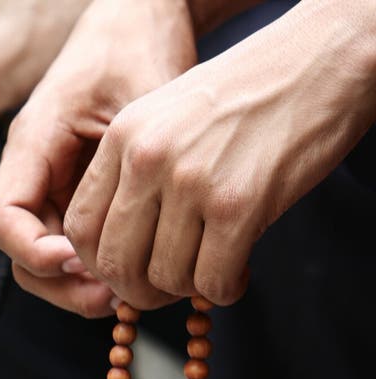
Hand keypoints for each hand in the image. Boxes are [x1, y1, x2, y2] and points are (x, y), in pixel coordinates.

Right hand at [0, 0, 196, 315]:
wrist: (144, 19)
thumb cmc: (140, 46)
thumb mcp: (140, 100)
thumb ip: (125, 169)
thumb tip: (126, 247)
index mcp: (33, 144)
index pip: (2, 219)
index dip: (33, 252)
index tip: (77, 260)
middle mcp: (35, 174)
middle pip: (22, 257)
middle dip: (62, 286)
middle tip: (115, 295)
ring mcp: (54, 191)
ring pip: (47, 264)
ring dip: (80, 289)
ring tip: (129, 293)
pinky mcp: (77, 200)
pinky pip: (74, 252)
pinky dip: (98, 273)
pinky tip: (135, 274)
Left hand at [64, 0, 375, 310]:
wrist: (316, 67)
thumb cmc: (242, 103)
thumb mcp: (166, 123)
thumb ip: (134, 180)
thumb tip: (116, 260)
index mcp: (123, 138)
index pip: (80, 227)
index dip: (100, 265)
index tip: (129, 272)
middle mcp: (148, 159)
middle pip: (113, 264)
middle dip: (140, 292)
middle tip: (168, 290)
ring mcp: (191, 182)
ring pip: (164, 279)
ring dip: (189, 289)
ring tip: (214, 268)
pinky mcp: (237, 206)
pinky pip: (210, 283)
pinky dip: (224, 291)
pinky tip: (239, 273)